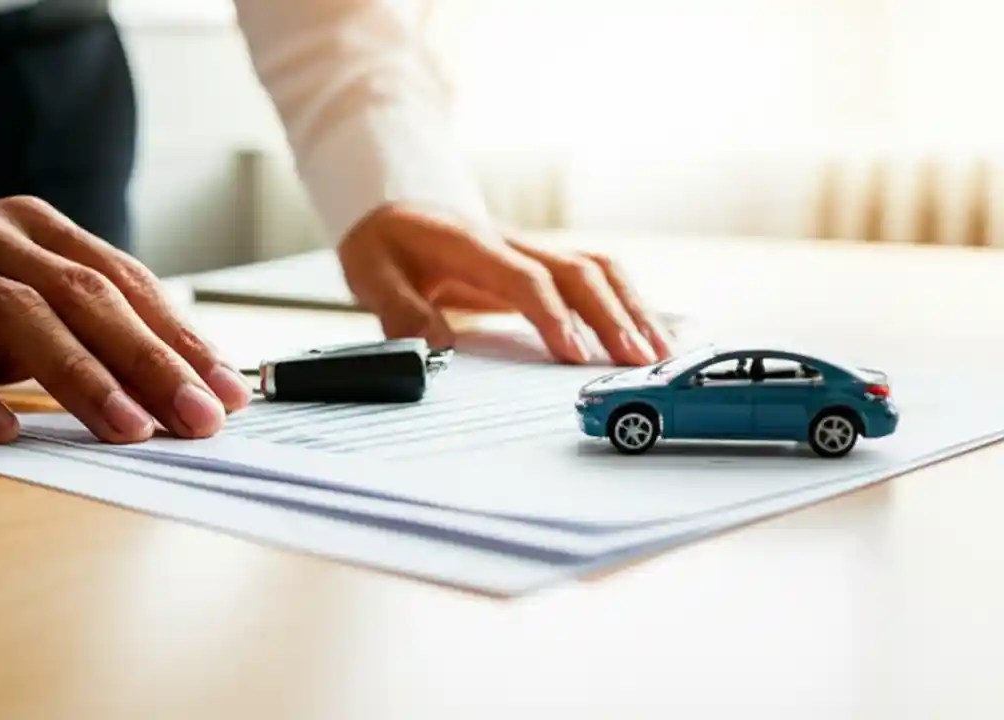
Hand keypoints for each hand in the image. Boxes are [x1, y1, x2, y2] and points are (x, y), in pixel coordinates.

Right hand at [0, 197, 250, 443]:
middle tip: (195, 418)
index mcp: (37, 228)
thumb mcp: (26, 300)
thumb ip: (91, 330)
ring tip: (126, 429)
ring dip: (81, 377)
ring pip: (17, 314)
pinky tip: (4, 431)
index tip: (226, 392)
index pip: (125, 280)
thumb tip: (187, 389)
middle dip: (150, 360)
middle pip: (84, 294)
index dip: (180, 337)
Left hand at [337, 205, 672, 364]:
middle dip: (612, 317)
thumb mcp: (370, 273)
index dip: (554, 315)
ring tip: (657, 353)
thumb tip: (434, 347)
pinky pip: (595, 276)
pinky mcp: (543, 262)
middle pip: (577, 272)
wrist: (396, 209)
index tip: (576, 355)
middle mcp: (512, 242)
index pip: (525, 278)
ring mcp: (533, 250)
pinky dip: (627, 300)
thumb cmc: (386, 245)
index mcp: (470, 244)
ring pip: (597, 270)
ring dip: (631, 308)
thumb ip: (399, 309)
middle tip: (638, 362)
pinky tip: (650, 330)